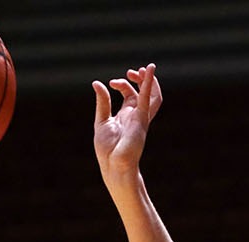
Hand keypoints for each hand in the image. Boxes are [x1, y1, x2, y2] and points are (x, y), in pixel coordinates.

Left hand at [92, 64, 160, 182]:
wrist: (114, 166)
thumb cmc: (107, 150)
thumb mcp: (101, 120)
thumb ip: (102, 102)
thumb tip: (96, 83)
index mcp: (126, 115)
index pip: (129, 93)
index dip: (121, 84)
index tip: (110, 84)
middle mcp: (136, 115)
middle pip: (143, 92)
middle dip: (138, 79)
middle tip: (130, 72)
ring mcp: (141, 118)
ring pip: (152, 96)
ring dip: (149, 81)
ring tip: (143, 69)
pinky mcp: (141, 120)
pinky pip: (148, 99)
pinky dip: (148, 84)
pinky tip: (149, 70)